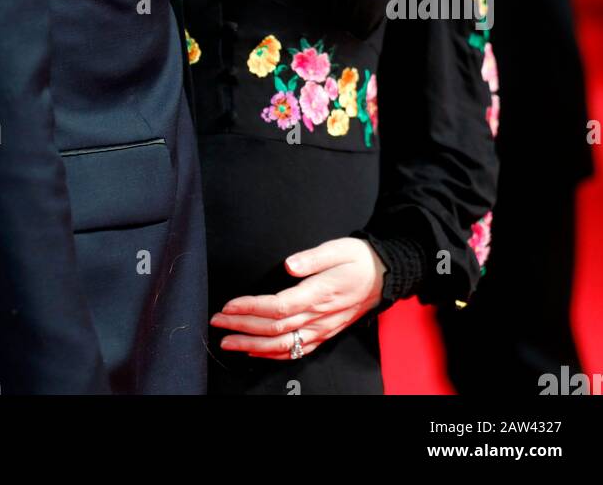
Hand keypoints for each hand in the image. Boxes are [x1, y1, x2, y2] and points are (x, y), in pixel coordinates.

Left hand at [209, 237, 386, 359]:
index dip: (250, 308)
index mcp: (318, 294)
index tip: (229, 305)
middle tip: (217, 322)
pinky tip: (257, 351)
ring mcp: (321, 329)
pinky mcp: (324, 333)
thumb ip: (313, 257)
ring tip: (228, 342)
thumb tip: (289, 265)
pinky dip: (273, 354)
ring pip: (282, 345)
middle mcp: (318, 317)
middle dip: (242, 327)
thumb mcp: (338, 249)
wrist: (384, 276)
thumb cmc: (359, 259)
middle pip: (274, 328)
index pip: (277, 307)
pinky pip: (296, 350)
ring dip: (252, 345)